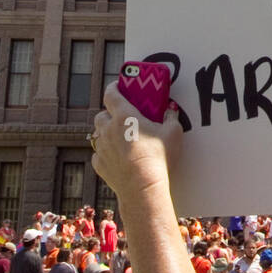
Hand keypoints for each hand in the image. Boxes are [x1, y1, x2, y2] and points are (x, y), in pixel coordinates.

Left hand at [91, 83, 182, 199]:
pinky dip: (106, 152)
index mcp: (124, 115)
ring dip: (106, 133)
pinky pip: (99, 153)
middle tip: (122, 118)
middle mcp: (108, 129)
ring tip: (120, 139)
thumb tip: (170, 110)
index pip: (111, 94)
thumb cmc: (158, 157)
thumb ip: (171, 117)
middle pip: (101, 115)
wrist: (142, 187)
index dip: (114, 87)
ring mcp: (101, 147)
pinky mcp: (99, 164)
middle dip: (109, 114)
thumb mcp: (173, 133)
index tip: (118, 86)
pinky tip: (118, 157)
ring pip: (98, 134)